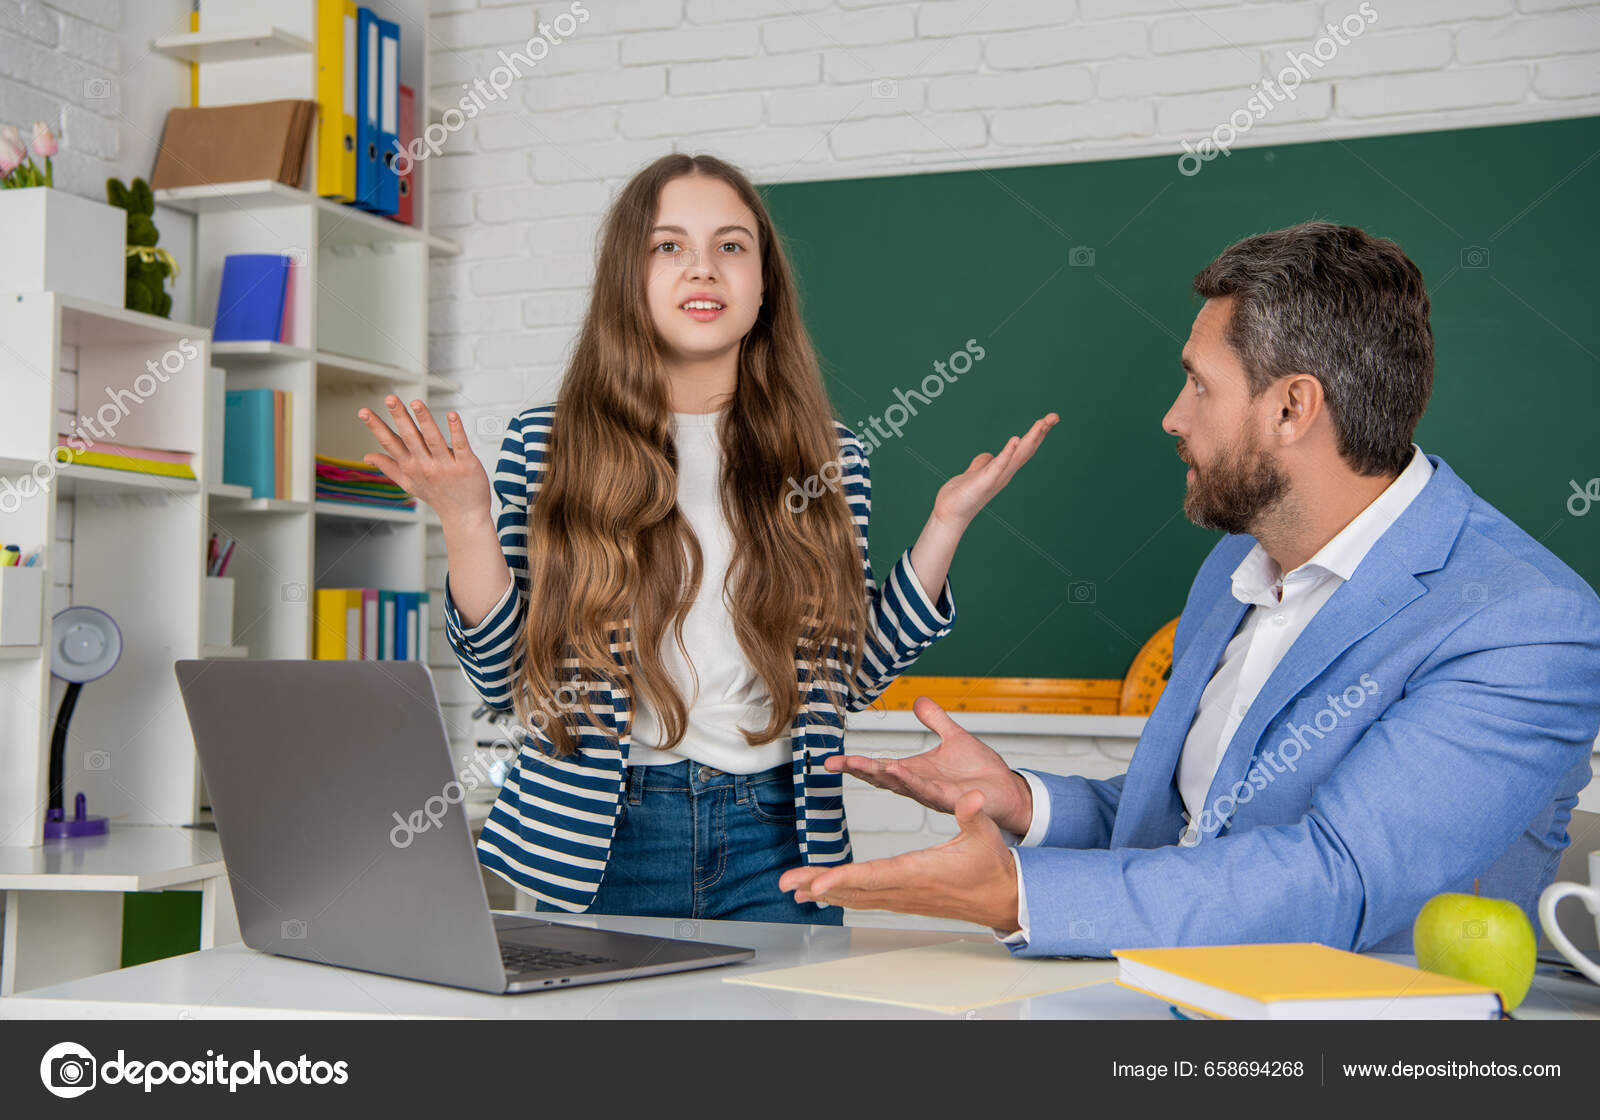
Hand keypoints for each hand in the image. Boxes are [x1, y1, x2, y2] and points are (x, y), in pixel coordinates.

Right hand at [356, 396, 490, 528]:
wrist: (464, 516)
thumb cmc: (437, 496)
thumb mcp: (409, 484)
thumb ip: (389, 467)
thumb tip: (367, 457)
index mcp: (410, 467)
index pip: (390, 443)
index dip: (376, 427)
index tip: (363, 411)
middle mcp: (425, 465)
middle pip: (410, 437)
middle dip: (400, 417)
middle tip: (390, 398)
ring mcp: (445, 465)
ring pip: (433, 439)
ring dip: (425, 420)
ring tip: (416, 403)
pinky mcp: (466, 465)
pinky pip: (460, 445)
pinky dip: (456, 430)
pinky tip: (452, 415)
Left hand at [779, 791, 1020, 932]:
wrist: (1001, 897)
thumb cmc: (992, 866)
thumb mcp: (985, 835)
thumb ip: (974, 814)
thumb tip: (975, 796)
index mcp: (919, 871)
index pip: (874, 876)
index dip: (843, 880)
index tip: (817, 883)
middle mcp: (905, 888)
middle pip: (854, 888)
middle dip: (818, 885)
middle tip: (787, 883)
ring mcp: (902, 897)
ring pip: (856, 896)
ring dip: (823, 892)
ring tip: (794, 889)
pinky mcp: (903, 899)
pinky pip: (865, 899)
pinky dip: (841, 896)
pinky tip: (824, 894)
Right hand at [825, 696, 1033, 834]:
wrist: (1008, 790)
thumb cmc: (981, 771)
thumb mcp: (954, 737)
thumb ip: (936, 720)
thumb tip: (918, 700)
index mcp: (916, 772)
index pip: (880, 766)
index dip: (856, 764)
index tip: (831, 760)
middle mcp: (919, 785)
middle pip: (881, 777)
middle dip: (857, 770)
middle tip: (833, 764)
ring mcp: (933, 794)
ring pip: (899, 784)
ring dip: (878, 775)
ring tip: (857, 765)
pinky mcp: (951, 800)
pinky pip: (928, 790)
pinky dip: (911, 781)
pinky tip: (896, 771)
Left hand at [930, 412, 1057, 530]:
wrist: (949, 514)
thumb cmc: (962, 496)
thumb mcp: (974, 473)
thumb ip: (983, 463)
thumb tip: (988, 455)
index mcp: (1003, 469)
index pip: (1024, 449)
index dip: (1037, 434)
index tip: (1050, 418)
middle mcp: (1005, 473)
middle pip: (1027, 450)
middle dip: (1041, 432)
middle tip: (1055, 415)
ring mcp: (996, 478)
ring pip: (1018, 455)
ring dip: (1031, 438)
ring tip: (1042, 423)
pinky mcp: (985, 481)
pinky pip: (999, 465)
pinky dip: (1007, 452)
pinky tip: (1015, 439)